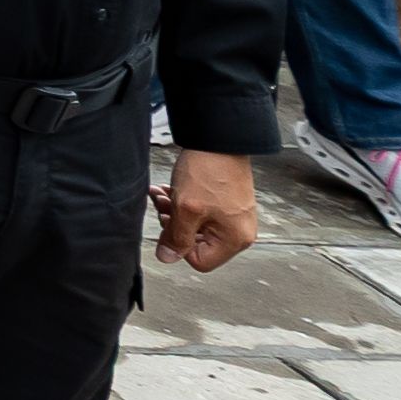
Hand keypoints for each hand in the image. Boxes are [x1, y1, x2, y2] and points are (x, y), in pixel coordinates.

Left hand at [157, 140, 263, 272]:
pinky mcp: (224, 202)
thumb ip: (176, 237)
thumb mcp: (186, 209)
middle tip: (162, 207)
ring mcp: (232, 216)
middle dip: (174, 225)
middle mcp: (238, 231)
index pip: (200, 260)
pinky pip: (199, 211)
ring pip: (194, 224)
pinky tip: (167, 190)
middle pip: (196, 242)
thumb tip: (167, 258)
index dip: (178, 245)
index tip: (168, 228)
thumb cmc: (209, 171)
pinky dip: (182, 202)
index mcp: (235, 239)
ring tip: (161, 195)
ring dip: (174, 211)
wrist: (218, 139)